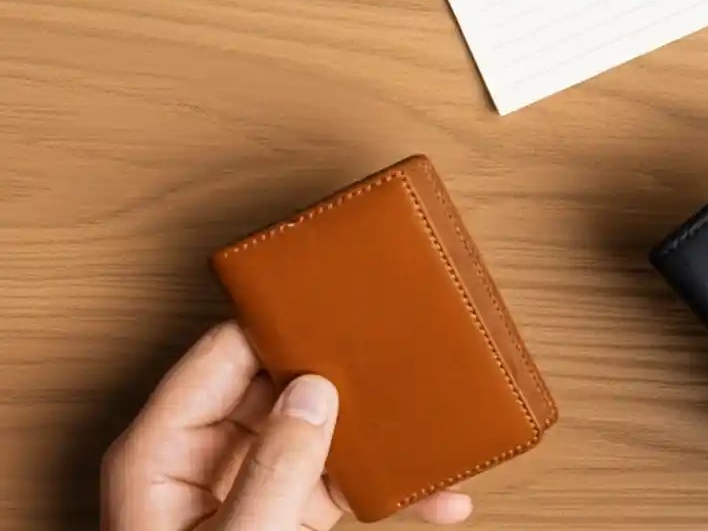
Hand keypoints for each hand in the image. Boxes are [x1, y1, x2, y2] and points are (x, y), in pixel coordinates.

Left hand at [102, 322, 472, 529]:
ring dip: (377, 434)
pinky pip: (339, 485)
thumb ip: (274, 470)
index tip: (337, 303)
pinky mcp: (283, 517)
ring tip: (431, 417)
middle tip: (395, 354)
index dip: (279, 325)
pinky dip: (388, 491)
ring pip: (318, 433)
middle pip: (279, 388)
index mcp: (164, 453)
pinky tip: (436, 497)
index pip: (224, 356)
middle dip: (342, 377)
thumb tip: (313, 395)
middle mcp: (204, 461)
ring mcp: (247, 488)